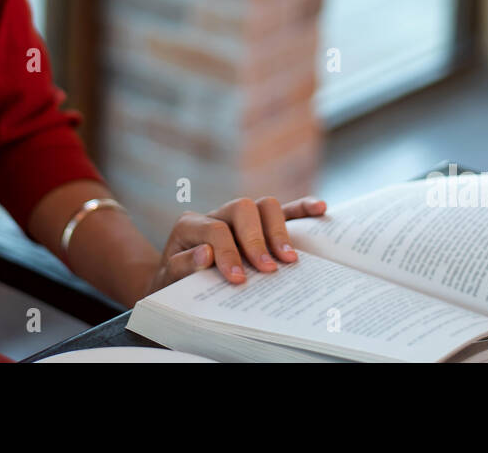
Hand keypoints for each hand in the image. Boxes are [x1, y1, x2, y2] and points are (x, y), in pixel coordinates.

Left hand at [140, 196, 327, 299]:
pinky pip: (283, 210)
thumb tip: (205, 254)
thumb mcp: (168, 279)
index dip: (228, 253)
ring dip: (279, 230)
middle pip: (242, 208)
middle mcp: (217, 213)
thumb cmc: (173, 281)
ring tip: (289, 260)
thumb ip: (182, 266)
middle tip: (267, 269)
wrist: (173, 279)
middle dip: (257, 239)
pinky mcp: (258, 224)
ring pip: (264, 205)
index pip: (216, 229)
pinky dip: (301, 208)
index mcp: (191, 224)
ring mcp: (239, 217)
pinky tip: (320, 209)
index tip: (239, 278)